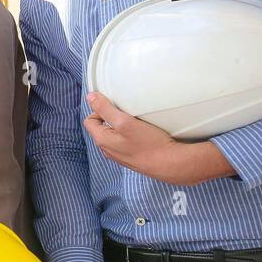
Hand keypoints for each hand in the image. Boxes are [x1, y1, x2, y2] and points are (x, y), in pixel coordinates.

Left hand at [84, 92, 235, 185]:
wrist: (171, 164)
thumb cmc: (149, 143)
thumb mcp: (124, 122)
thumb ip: (105, 109)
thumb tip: (90, 97)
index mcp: (101, 140)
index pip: (90, 120)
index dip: (100, 110)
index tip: (116, 107)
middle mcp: (107, 150)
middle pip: (102, 127)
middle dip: (112, 117)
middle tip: (128, 114)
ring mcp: (119, 155)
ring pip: (114, 134)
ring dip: (122, 126)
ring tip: (136, 122)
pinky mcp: (131, 157)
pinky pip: (125, 141)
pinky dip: (130, 134)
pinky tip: (143, 133)